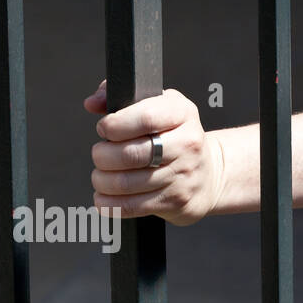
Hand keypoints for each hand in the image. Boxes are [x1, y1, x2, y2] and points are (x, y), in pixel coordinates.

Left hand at [83, 80, 225, 225]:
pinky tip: (103, 197)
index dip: (115, 124)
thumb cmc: (174, 136)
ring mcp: (182, 175)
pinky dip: (109, 204)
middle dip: (103, 155)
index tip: (104, 129)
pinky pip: (132, 206)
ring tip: (100, 175)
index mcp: (182, 113)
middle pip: (132, 154)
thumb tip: (93, 103)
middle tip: (99, 154)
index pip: (145, 118)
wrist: (209, 174)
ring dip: (102, 180)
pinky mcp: (174, 202)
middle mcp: (186, 144)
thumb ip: (123, 97)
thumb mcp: (159, 106)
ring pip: (127, 182)